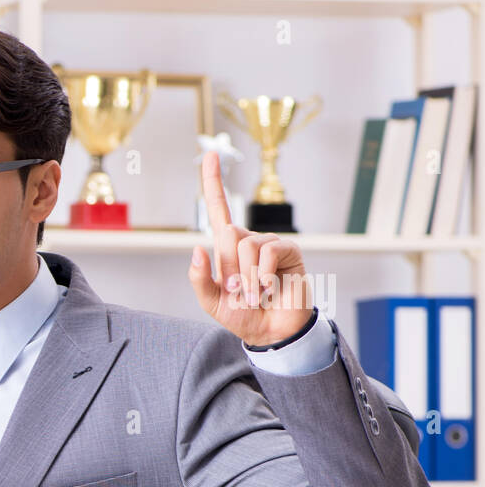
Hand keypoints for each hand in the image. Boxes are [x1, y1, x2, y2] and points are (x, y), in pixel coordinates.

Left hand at [188, 150, 313, 344]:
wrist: (271, 332)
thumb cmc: (242, 315)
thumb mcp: (211, 302)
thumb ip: (200, 278)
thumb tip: (198, 248)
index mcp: (226, 249)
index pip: (218, 210)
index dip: (213, 182)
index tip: (211, 154)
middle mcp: (247, 240)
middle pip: (228, 235)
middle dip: (230, 268)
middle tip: (240, 291)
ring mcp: (268, 244)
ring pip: (245, 245)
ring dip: (247, 277)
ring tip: (256, 294)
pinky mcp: (288, 251)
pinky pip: (267, 252)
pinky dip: (263, 275)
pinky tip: (269, 288)